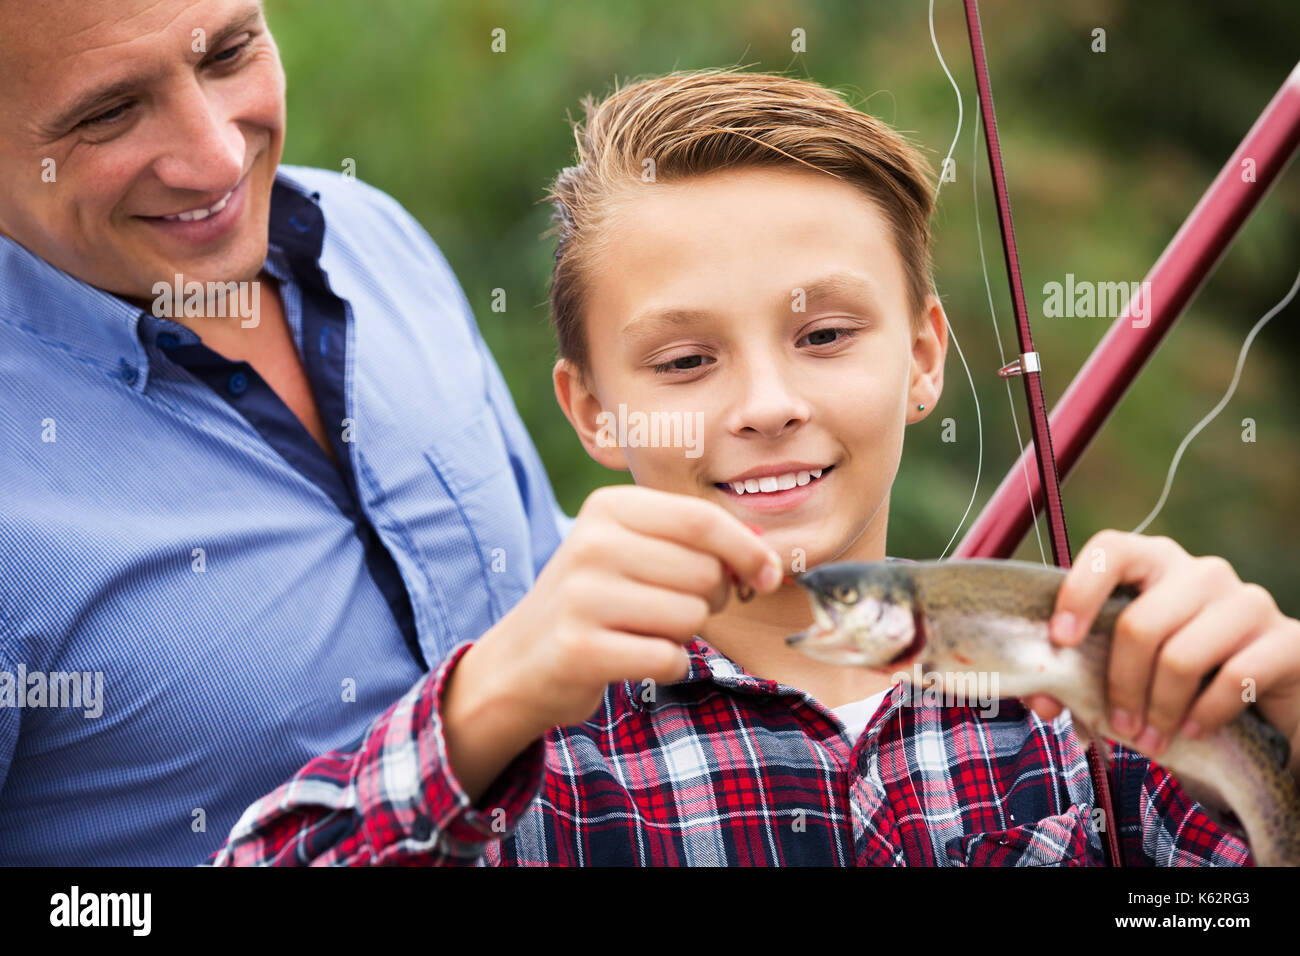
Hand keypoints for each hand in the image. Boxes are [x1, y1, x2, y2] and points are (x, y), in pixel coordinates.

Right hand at [443, 485, 782, 799]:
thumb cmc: (599, 601)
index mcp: (609, 508)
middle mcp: (591, 544)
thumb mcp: (635, 551)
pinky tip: (635, 658)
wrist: (522, 661)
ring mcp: (582, 597)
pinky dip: (667, 666)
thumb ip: (698, 544)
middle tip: (673, 609)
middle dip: (710, 601)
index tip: (767, 576)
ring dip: (683, 636)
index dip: (748, 550)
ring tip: (643, 631)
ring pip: (691, 618)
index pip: (702, 520)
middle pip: (705, 574)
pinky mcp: (580, 649)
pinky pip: (668, 659)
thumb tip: (768, 560)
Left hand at [1024, 530, 1299, 776]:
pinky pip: (1233, 679)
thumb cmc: (1179, 672)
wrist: (1267, 692)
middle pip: (1139, 623)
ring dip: (1159, 709)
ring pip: (1181, 657)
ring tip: (1151, 740)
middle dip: (1120, 685)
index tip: (1061, 639)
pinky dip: (1204, 714)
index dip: (1079, 591)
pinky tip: (1193, 730)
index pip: (1110, 549)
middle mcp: (1200, 571)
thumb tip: (1040, 700)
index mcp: (1153, 562)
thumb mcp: (1128, 667)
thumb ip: (1080, 676)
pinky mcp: (1286, 639)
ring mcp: (1247, 601)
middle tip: (1118, 726)